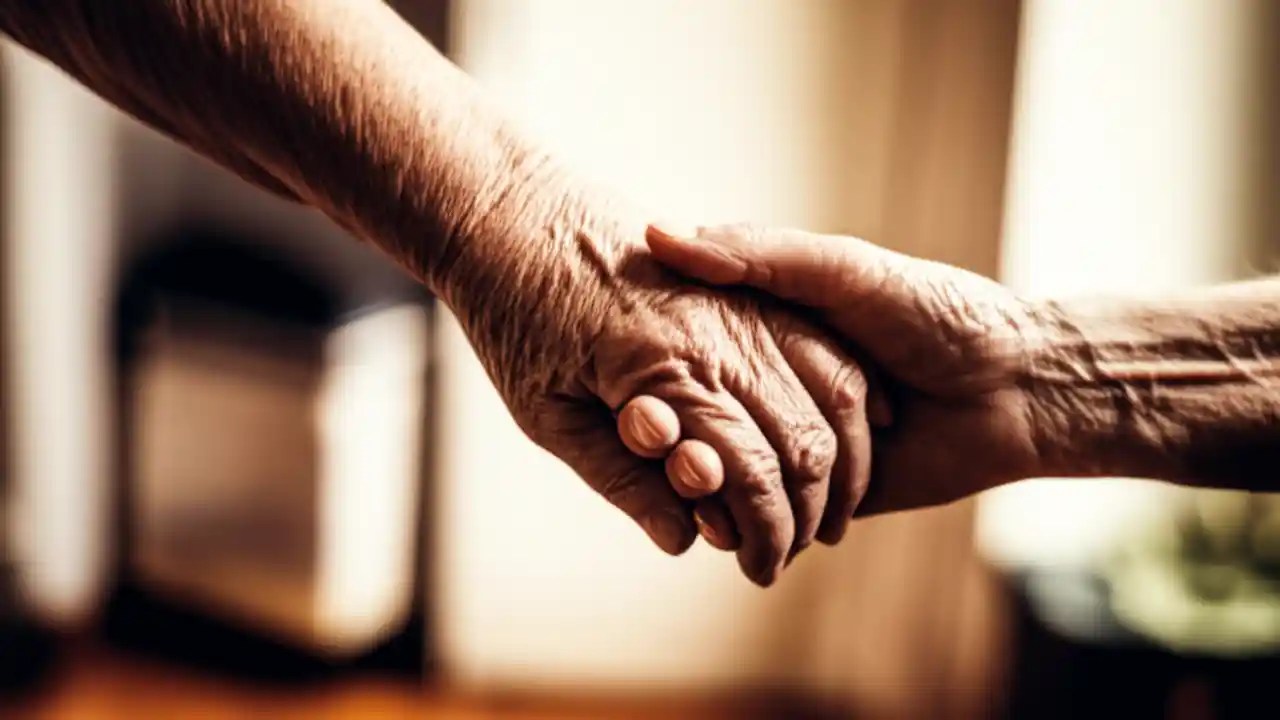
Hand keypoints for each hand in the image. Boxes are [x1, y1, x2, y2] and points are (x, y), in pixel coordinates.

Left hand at [437, 190, 869, 584]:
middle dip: (806, 512)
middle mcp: (719, 335)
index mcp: (666, 372)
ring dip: (839, 461)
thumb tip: (685, 540)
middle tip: (787, 552)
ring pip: (831, 391)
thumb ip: (620, 478)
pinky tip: (859, 429)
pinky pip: (822, 338)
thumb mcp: (547, 414)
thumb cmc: (516, 319)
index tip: (761, 570)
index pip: (750, 474)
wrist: (513, 217)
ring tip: (821, 509)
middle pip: (804, 441)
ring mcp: (740, 302)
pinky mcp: (746, 282)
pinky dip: (851, 392)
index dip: (766, 534)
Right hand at [631, 224, 1050, 515]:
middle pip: (706, 419)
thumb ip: (762, 257)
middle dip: (676, 439)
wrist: (1022, 389)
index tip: (625, 385)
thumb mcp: (845, 271)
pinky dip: (754, 525)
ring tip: (683, 490)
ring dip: (709, 487)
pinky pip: (782, 518)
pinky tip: (727, 527)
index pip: (693, 350)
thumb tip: (663, 235)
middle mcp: (783, 387)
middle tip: (647, 443)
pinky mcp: (835, 498)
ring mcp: (806, 443)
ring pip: (735, 473)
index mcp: (777, 329)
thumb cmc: (940, 314)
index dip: (657, 370)